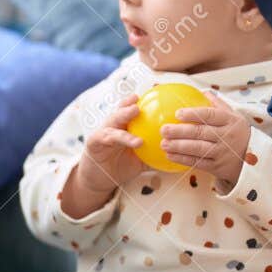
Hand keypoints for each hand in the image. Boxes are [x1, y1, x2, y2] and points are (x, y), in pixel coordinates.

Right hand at [62, 95, 145, 216]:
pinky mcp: (94, 142)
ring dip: (124, 114)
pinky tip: (136, 141)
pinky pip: (109, 138)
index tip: (156, 89)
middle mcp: (112, 127)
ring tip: (136, 110)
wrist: (99, 181)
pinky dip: (122, 138)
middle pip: (121, 110)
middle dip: (131, 101)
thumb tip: (177, 154)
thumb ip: (155, 154)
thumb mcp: (142, 160)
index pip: (131, 110)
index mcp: (124, 127)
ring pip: (113, 120)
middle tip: (144, 96)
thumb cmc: (121, 167)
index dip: (142, 100)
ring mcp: (103, 133)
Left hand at [162, 91, 250, 184]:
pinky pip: (198, 163)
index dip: (193, 114)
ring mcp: (222, 152)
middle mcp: (227, 136)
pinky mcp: (218, 167)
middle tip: (164, 130)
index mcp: (230, 121)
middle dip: (180, 131)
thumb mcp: (234, 117)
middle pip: (201, 132)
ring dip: (179, 146)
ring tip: (163, 144)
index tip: (177, 113)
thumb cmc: (238, 134)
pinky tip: (170, 155)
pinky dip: (183, 159)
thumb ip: (218, 105)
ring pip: (198, 149)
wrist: (255, 159)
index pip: (210, 115)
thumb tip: (203, 92)